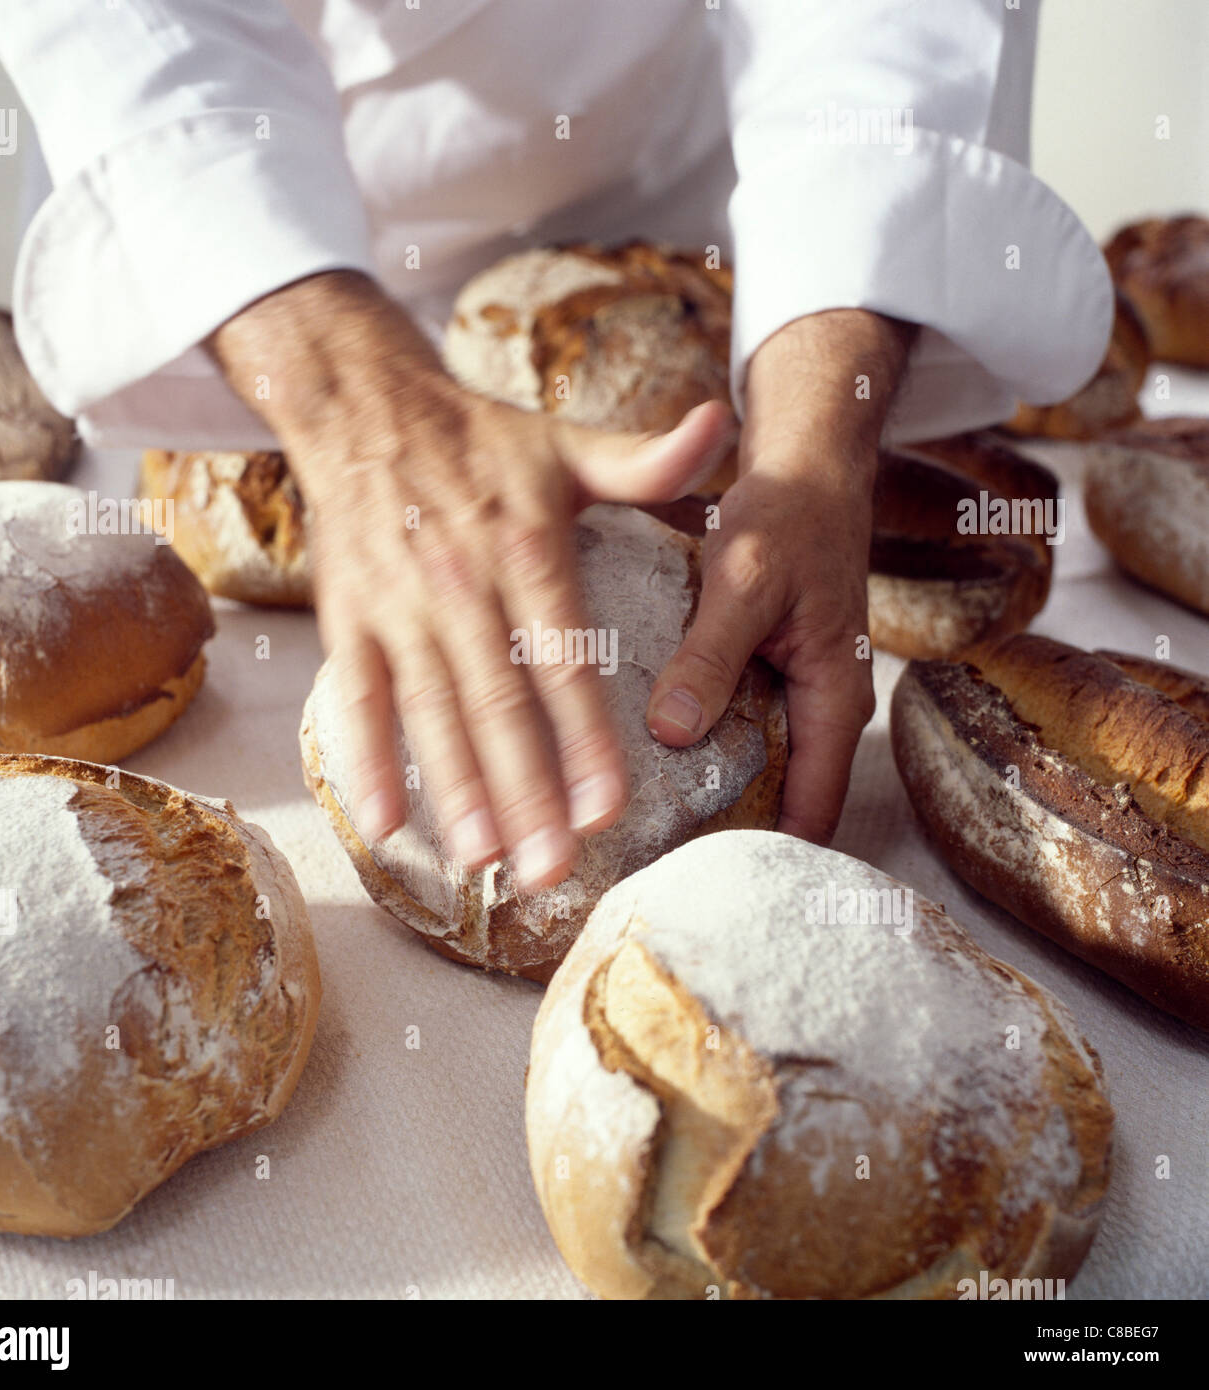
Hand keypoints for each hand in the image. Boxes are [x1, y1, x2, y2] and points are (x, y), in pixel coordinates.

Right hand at [208, 271, 735, 888]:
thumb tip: (722, 424)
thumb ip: (647, 460)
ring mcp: (400, 607)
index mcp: (527, 550)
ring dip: (455, 790)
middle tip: (552, 870)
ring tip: (482, 861)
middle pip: (499, 705)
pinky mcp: (350, 619)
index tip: (608, 807)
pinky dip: (367, 760)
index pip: (564, 659)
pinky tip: (386, 822)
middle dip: (526, 793)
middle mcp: (464, 586)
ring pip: (431, 713)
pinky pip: (357, 698)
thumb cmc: (482, 439)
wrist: (364, 406)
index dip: (586, 736)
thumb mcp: (568, 445)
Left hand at [646, 309, 915, 843]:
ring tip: (638, 840)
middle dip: (727, 841)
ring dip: (708, 800)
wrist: (807, 472)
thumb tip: (672, 732)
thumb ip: (710, 655)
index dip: (764, 856)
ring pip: (755, 774)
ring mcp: (791, 699)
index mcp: (834, 700)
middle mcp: (819, 712)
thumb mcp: (746, 582)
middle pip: (782, 805)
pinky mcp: (762, 680)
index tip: (701, 890)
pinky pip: (735, 736)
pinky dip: (700, 754)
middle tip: (653, 876)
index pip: (813, 812)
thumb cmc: (790, 519)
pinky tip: (644, 770)